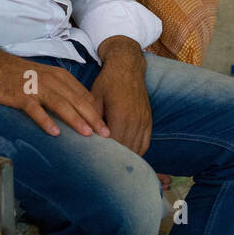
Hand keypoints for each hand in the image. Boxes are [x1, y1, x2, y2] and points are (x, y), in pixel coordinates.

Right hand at [0, 53, 109, 138]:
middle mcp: (52, 81)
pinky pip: (36, 110)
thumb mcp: (48, 79)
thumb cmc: (23, 76)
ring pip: (60, 104)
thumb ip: (64, 91)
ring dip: (75, 119)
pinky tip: (54, 132)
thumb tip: (84, 109)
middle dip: (93, 118)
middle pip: (77, 101)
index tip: (107, 127)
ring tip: (87, 133)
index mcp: (61, 77)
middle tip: (106, 134)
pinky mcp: (22, 95)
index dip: (97, 112)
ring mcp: (37, 87)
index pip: (84, 96)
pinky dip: (45, 120)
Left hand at [91, 39, 151, 154]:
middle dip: (115, 160)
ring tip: (113, 165)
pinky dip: (137, 152)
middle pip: (126, 151)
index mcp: (120, 117)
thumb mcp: (94, 98)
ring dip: (126, 158)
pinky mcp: (148, 121)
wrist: (127, 67)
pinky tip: (127, 156)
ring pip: (137, 150)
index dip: (105, 157)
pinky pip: (145, 143)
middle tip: (102, 168)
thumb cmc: (108, 82)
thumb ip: (92, 119)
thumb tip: (85, 137)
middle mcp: (135, 122)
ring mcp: (144, 122)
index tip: (95, 163)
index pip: (114, 146)